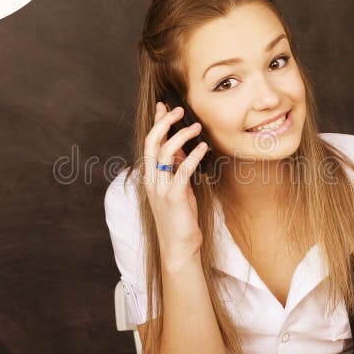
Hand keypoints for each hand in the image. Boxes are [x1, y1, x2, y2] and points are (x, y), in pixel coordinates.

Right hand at [143, 102, 209, 262]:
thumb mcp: (178, 189)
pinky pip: (182, 170)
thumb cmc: (180, 218)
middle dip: (164, 123)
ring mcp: (160, 189)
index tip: (164, 107)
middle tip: (179, 110)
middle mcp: (152, 180)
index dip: (156, 123)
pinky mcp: (174, 197)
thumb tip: (183, 149)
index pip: (149, 143)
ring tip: (196, 127)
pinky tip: (203, 147)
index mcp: (150, 177)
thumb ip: (177, 169)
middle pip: (152, 143)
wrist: (179, 246)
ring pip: (165, 153)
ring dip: (181, 136)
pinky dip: (192, 156)